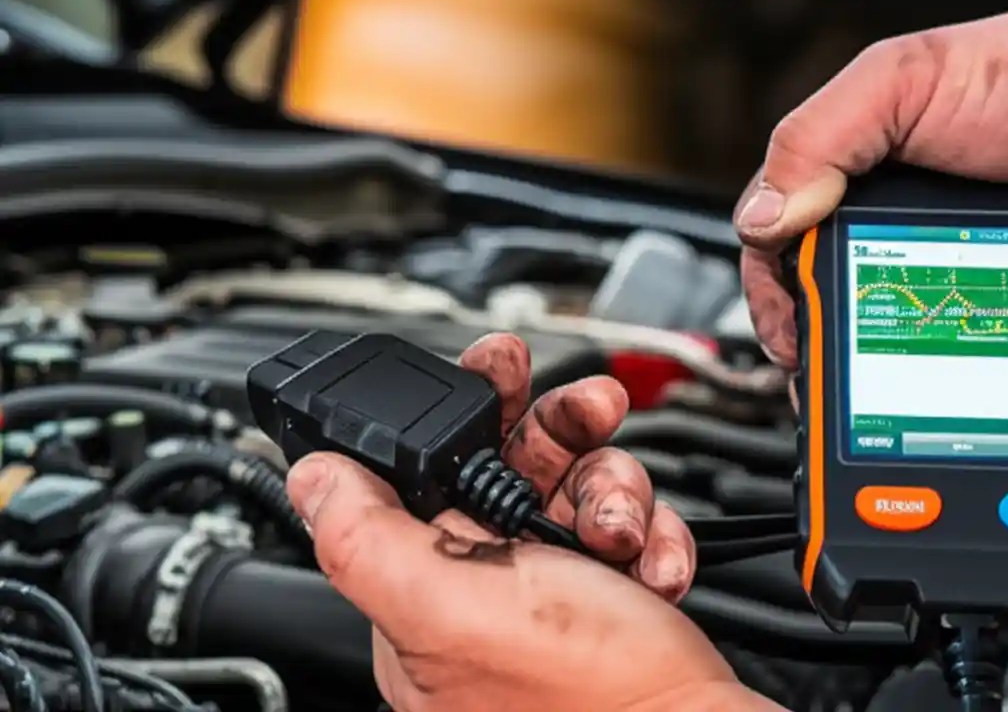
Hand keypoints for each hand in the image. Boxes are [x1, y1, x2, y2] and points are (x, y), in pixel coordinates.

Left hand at [285, 333, 780, 711]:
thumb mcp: (453, 604)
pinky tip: (655, 568)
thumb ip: (367, 536)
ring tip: (624, 532)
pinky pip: (630, 528)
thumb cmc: (589, 699)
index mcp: (428, 591)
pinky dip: (654, 536)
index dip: (466, 411)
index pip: (428, 470)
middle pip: (514, 465)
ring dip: (617, 492)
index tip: (499, 369)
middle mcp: (487, 591)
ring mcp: (556, 595)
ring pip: (580, 487)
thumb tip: (311, 477)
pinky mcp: (616, 597)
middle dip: (560, 433)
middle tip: (592, 409)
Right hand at [738, 0, 1007, 367]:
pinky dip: (932, 369)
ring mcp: (935, 262)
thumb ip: (818, 139)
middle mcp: (884, 218)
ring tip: (869, 394)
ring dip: (867, 367)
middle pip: (823, 297)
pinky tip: (928, 380)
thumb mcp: (899, 83)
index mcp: (847, 166)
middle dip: (815, 342)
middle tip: (823, 373)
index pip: (777, 239)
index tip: (787, 330)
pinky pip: (947, 345)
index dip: (771, 290)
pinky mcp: (987, 297)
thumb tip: (762, 218)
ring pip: (881, 333)